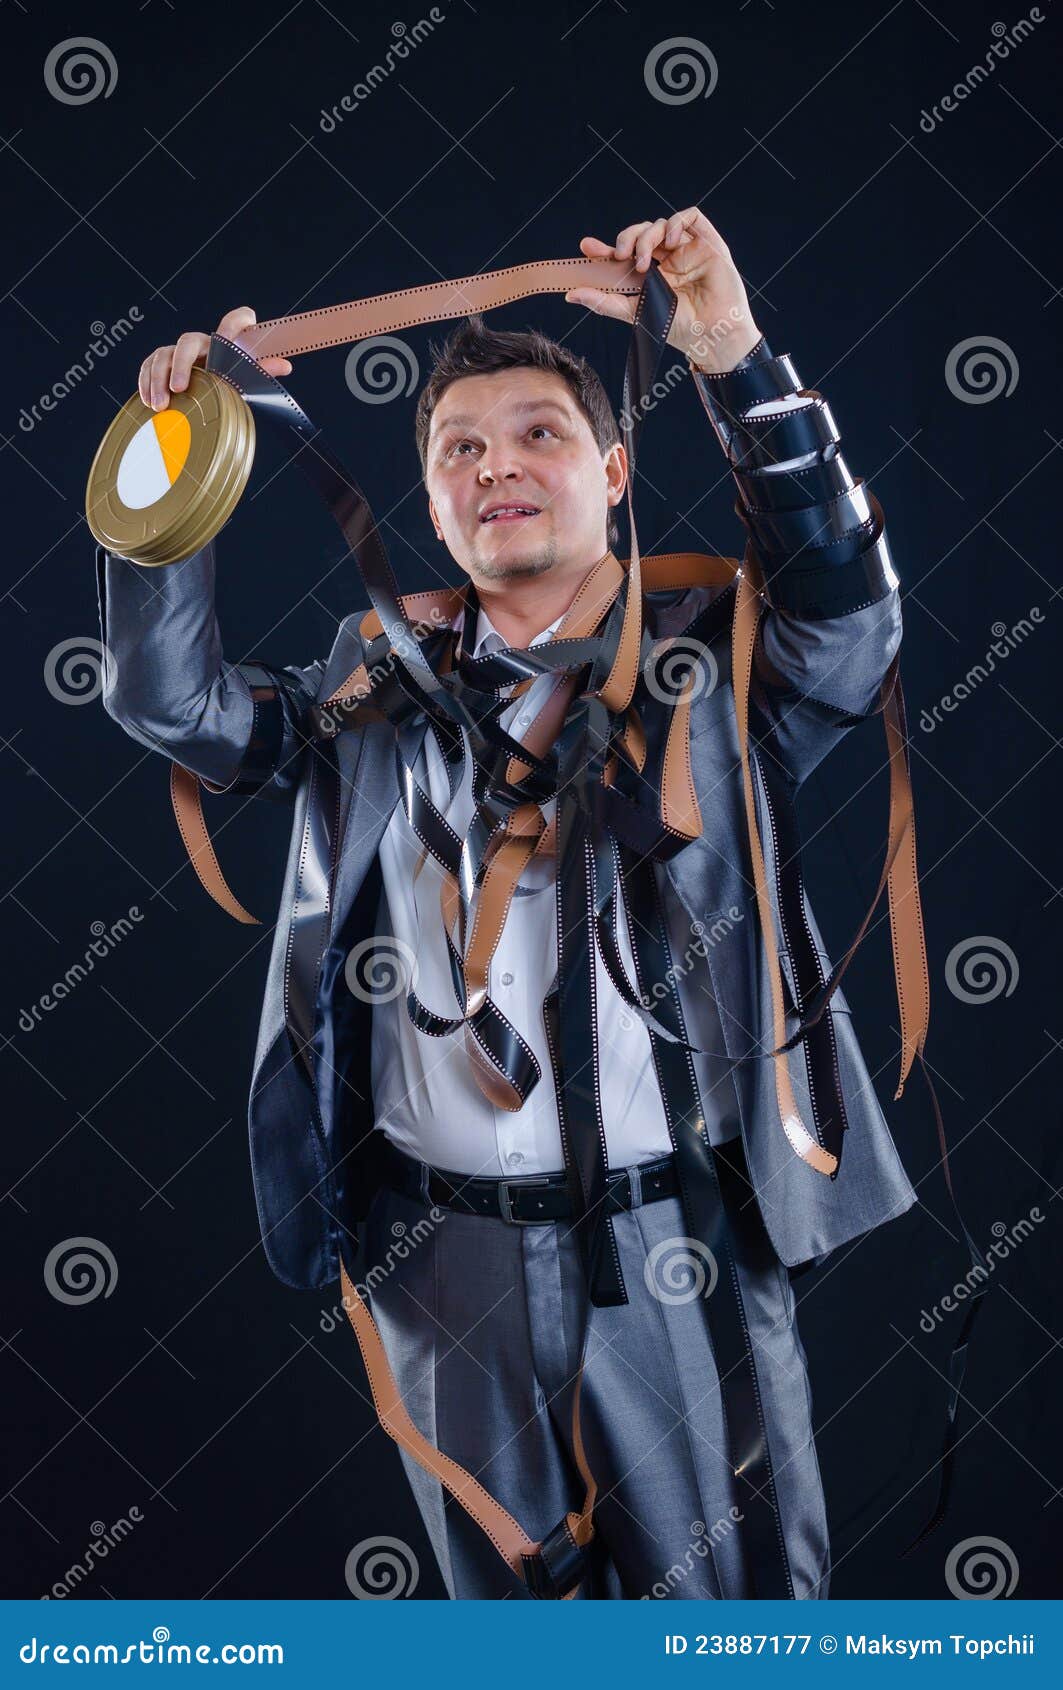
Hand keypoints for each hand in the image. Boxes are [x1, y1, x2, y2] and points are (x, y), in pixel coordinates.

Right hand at [137, 306, 292, 410]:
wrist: (205, 392)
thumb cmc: (227, 382)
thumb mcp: (244, 380)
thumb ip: (261, 371)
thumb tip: (285, 365)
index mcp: (224, 343)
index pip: (235, 322)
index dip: (240, 321)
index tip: (242, 326)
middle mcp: (200, 343)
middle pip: (187, 342)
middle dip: (182, 365)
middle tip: (180, 388)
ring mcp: (177, 352)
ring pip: (163, 355)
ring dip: (158, 379)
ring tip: (161, 405)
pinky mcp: (161, 363)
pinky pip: (148, 365)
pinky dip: (146, 382)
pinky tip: (149, 401)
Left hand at [565, 209, 761, 374]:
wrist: (712, 335)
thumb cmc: (679, 329)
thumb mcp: (635, 314)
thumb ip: (605, 302)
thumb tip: (571, 294)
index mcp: (651, 275)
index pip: (626, 253)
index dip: (606, 247)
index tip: (587, 248)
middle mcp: (668, 259)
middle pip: (641, 233)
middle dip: (626, 238)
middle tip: (620, 255)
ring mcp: (687, 249)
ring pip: (661, 224)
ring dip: (647, 236)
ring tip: (645, 261)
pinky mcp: (707, 242)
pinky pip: (690, 217)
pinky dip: (676, 222)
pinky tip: (669, 241)